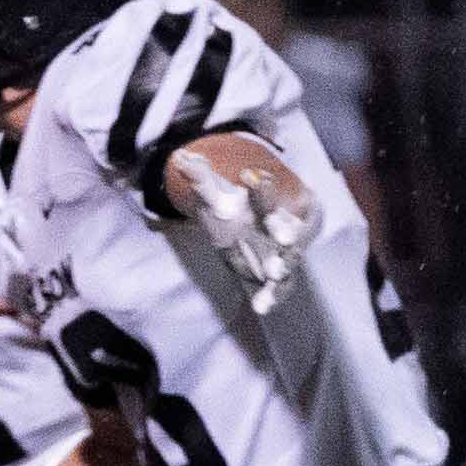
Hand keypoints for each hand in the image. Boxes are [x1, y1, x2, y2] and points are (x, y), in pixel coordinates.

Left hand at [165, 139, 315, 316]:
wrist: (256, 224)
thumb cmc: (235, 205)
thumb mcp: (214, 192)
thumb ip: (200, 177)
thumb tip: (179, 158)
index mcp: (266, 202)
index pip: (264, 192)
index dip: (261, 187)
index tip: (253, 178)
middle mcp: (280, 226)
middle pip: (283, 226)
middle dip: (284, 231)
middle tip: (281, 238)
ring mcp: (282, 251)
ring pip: (286, 259)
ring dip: (280, 266)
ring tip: (273, 274)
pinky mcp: (278, 274)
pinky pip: (279, 287)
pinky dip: (270, 297)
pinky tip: (261, 307)